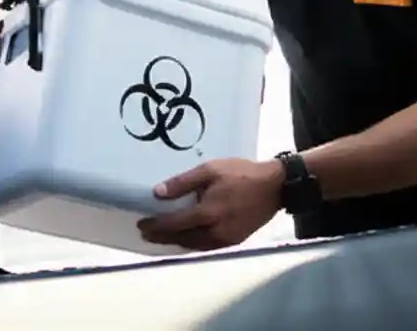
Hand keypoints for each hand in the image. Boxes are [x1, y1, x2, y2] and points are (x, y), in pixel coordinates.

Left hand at [137, 158, 284, 250]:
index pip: (174, 224)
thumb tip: (157, 193)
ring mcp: (226, 239)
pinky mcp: (234, 241)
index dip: (156, 226)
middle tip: (146, 234)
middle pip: (182, 239)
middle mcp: (215, 231)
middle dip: (162, 238)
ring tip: (161, 237)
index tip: (141, 224)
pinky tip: (186, 238)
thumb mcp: (210, 170)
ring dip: (176, 243)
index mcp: (207, 213)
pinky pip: (207, 246)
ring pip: (194, 245)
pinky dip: (193, 244)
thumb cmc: (241, 174)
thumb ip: (183, 182)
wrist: (275, 187)